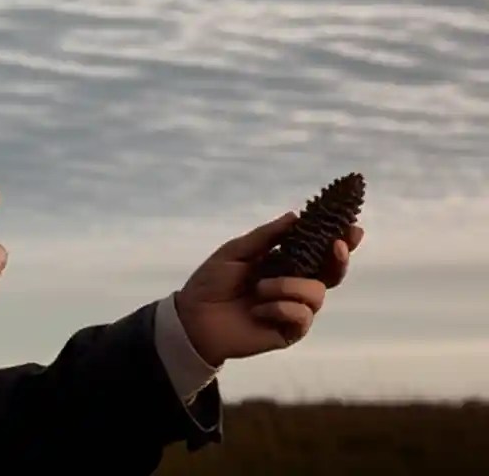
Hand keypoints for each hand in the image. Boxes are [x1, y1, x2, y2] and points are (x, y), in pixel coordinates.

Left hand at [174, 211, 365, 366]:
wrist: (194, 317)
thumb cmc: (212, 282)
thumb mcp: (236, 251)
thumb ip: (266, 236)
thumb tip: (296, 216)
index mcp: (284, 264)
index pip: (318, 251)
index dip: (339, 240)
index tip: (353, 227)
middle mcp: (294, 286)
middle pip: (332, 273)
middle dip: (339, 258)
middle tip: (335, 246)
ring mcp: (294, 309)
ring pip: (317, 293)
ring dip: (287, 286)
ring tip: (259, 288)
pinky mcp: (289, 331)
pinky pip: (302, 315)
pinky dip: (280, 308)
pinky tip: (259, 310)